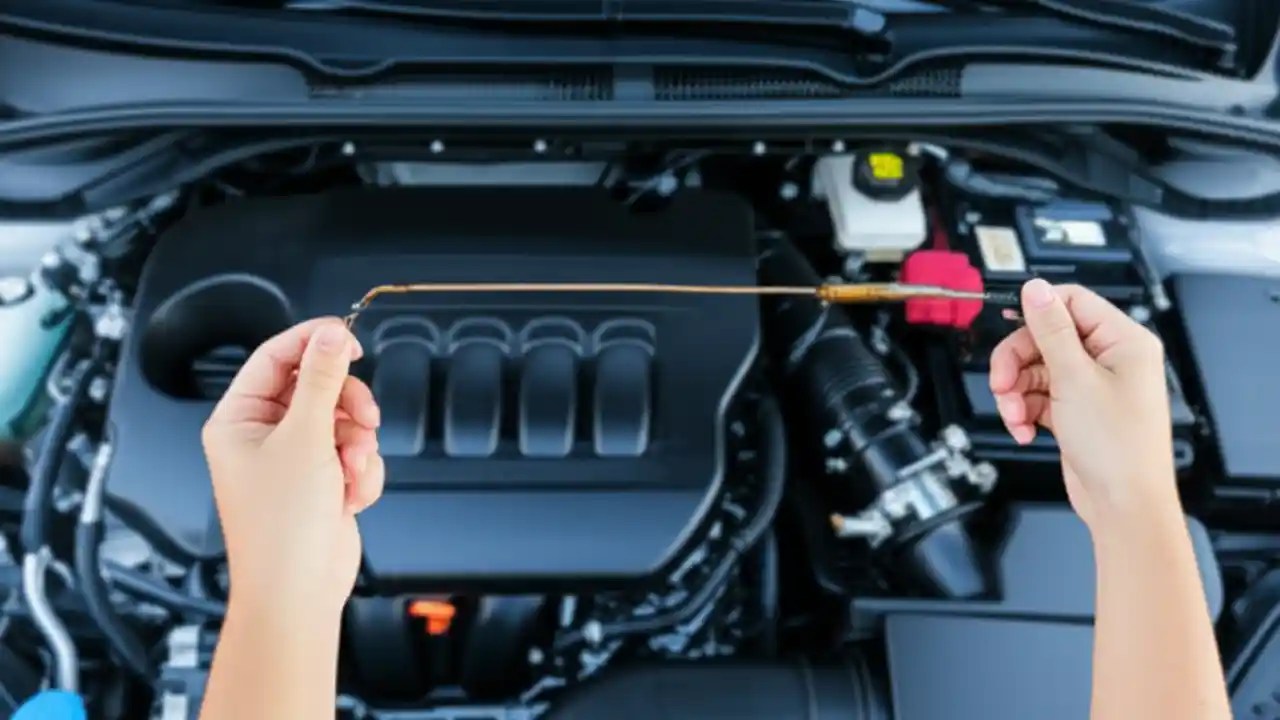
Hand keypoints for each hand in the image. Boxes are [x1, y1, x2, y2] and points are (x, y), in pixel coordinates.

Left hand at [202, 318, 383, 618]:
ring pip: (342, 421)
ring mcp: (293, 460)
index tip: (349, 338)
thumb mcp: (306, 438)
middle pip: (316, 387)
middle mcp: (261, 436)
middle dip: (347, 405)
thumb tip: (331, 334)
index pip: (275, 357)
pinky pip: (354, 454)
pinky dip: (361, 473)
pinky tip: (349, 496)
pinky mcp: (321, 481)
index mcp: (238, 419)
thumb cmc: (281, 529)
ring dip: (359, 444)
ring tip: (353, 468)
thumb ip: (322, 380)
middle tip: (364, 417)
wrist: (298, 592)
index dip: (314, 342)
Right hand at [989, 279, 1177, 531]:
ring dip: (1016, 393)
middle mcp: (1110, 359)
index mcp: (1123, 341)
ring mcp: (1092, 386)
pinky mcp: (1076, 410)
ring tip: (1014, 416)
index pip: (1072, 302)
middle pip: (1045, 338)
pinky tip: (1022, 430)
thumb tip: (1036, 288)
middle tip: (1001, 384)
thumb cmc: (1117, 448)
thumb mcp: (1075, 379)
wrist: (1123, 505)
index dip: (1037, 312)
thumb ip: (1051, 330)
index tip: (1008, 325)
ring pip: (1036, 370)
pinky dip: (1024, 412)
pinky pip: (1038, 397)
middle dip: (1017, 362)